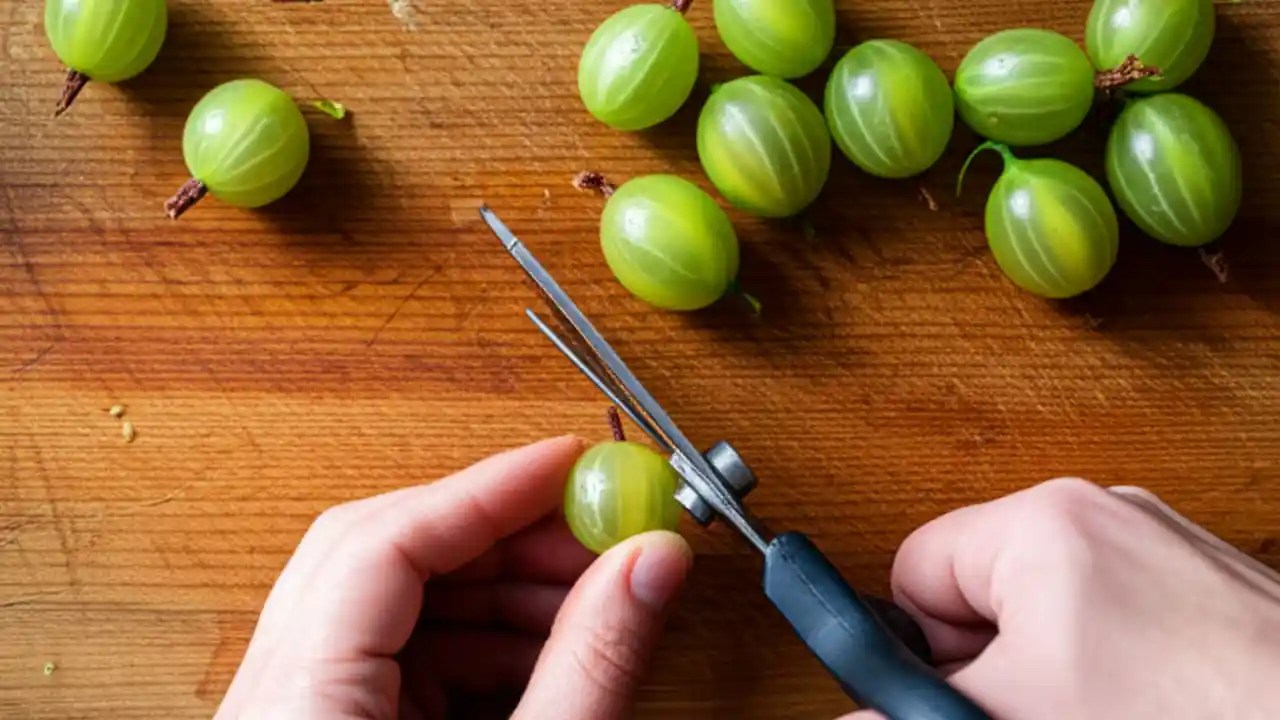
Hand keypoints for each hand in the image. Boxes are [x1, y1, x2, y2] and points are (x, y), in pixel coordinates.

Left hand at [216, 436, 693, 719]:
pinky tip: (551, 650)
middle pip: (385, 556)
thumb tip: (650, 561)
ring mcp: (299, 709)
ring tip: (593, 600)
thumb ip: (591, 664)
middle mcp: (279, 698)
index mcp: (300, 704)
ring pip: (397, 601)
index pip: (383, 542)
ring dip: (501, 589)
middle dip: (504, 534)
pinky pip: (400, 651)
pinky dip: (481, 638)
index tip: (574, 461)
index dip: (488, 487)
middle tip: (601, 527)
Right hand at [848, 478, 1279, 719]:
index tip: (948, 691)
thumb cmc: (1208, 716)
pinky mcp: (1214, 592)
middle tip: (1038, 708)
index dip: (919, 644)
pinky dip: (1119, 673)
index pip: (916, 566)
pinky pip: (1122, 626)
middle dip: (993, 663)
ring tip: (1103, 711)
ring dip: (1056, 673)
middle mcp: (1109, 515)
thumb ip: (918, 710)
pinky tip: (1144, 708)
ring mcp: (1169, 550)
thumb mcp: (1019, 716)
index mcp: (1047, 521)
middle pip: (985, 592)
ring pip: (1055, 616)